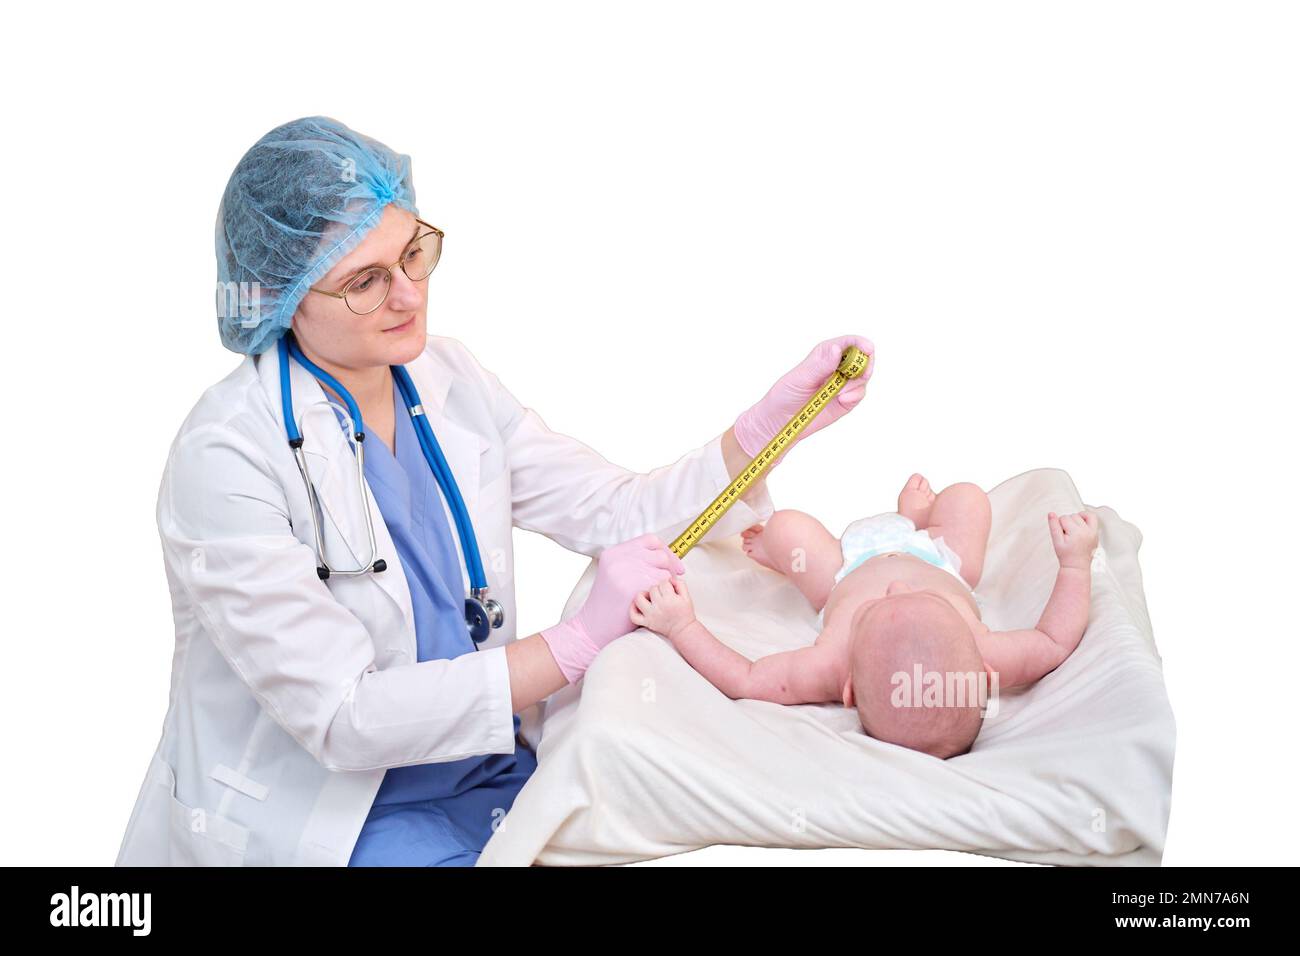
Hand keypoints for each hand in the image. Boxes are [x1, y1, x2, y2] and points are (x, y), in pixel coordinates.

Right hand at [541, 534, 685, 682]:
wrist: (595, 625)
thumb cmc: (609, 601)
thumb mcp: (615, 573)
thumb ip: (633, 560)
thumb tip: (663, 553)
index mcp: (614, 552)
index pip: (650, 540)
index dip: (665, 550)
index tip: (672, 562)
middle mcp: (619, 558)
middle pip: (659, 554)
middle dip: (670, 566)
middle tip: (673, 577)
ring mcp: (626, 572)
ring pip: (663, 569)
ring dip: (666, 581)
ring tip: (660, 592)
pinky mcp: (634, 588)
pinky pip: (662, 583)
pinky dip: (664, 591)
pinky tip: (657, 599)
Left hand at [630, 577, 696, 639]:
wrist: (682, 630)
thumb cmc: (685, 613)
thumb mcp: (687, 597)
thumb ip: (680, 584)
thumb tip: (670, 579)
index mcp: (670, 600)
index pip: (663, 583)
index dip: (666, 584)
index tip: (669, 589)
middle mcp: (659, 607)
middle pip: (652, 589)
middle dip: (658, 589)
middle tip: (662, 594)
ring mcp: (651, 615)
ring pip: (639, 598)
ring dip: (643, 595)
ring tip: (649, 597)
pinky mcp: (646, 622)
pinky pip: (634, 615)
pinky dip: (633, 609)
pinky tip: (638, 605)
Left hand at [733, 335, 875, 457]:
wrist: (781, 421)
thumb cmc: (786, 394)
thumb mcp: (801, 378)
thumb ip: (821, 365)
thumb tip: (837, 349)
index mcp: (825, 354)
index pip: (848, 343)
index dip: (861, 343)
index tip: (868, 349)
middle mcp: (837, 366)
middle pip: (862, 358)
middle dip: (864, 365)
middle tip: (857, 374)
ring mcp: (843, 383)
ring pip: (863, 376)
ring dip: (856, 383)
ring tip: (839, 393)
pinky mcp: (847, 400)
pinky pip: (860, 393)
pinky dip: (854, 395)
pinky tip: (842, 399)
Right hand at [1048, 511, 1098, 569]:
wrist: (1076, 566)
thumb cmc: (1066, 555)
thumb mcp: (1056, 541)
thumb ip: (1053, 526)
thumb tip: (1051, 513)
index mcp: (1076, 533)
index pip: (1063, 518)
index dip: (1058, 525)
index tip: (1061, 536)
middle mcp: (1087, 531)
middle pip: (1072, 516)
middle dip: (1066, 523)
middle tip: (1066, 535)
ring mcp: (1093, 532)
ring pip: (1081, 515)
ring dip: (1075, 520)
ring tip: (1072, 531)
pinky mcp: (1096, 533)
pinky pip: (1092, 518)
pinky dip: (1085, 517)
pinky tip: (1080, 524)